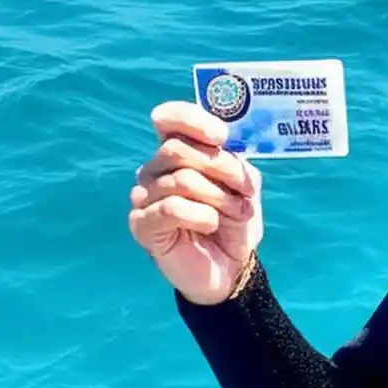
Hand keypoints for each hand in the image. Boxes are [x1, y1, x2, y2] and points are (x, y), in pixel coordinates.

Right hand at [129, 101, 262, 304]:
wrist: (231, 268)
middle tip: (246, 191)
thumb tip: (226, 146)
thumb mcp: (245, 186)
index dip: (192, 120)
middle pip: (178, 149)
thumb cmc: (234, 222)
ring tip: (235, 214)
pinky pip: (171, 208)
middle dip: (222, 168)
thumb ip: (236, 162)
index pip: (169, 119)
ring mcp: (144, 196)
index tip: (222, 136)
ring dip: (220, 198)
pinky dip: (201, 216)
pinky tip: (211, 225)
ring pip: (181, 180)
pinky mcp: (142, 224)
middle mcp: (155, 169)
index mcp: (177, 152)